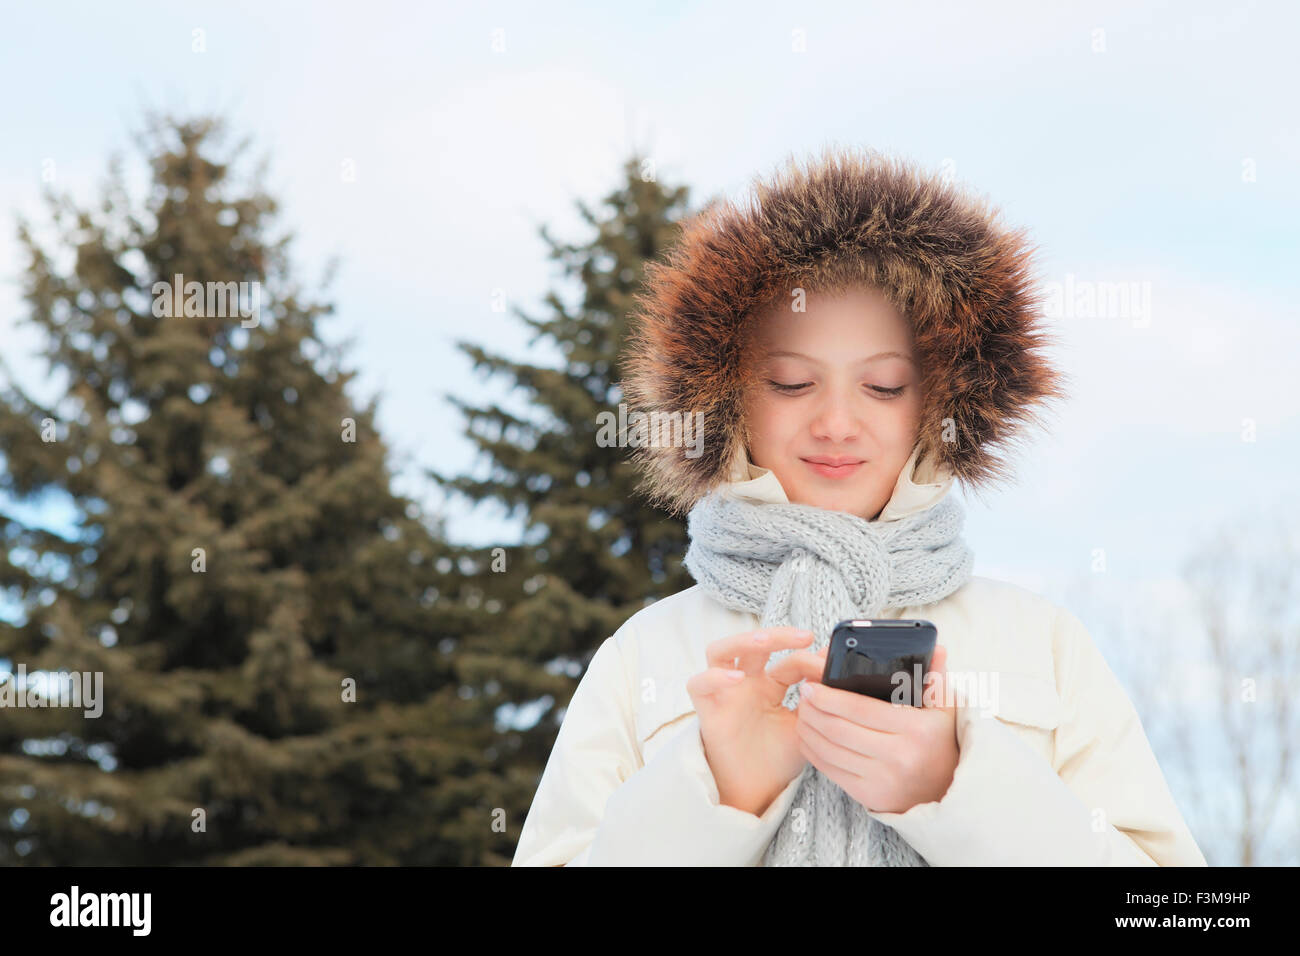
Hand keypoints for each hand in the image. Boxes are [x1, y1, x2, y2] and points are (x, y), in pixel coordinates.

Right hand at [688, 627, 826, 816]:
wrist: (757, 790)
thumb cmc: (778, 757)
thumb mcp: (805, 725)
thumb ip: (818, 699)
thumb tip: (837, 667)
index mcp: (770, 685)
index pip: (787, 660)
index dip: (807, 658)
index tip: (828, 663)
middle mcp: (745, 682)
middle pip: (753, 645)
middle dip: (778, 635)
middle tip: (804, 637)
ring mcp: (724, 693)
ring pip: (720, 651)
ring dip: (741, 641)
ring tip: (764, 641)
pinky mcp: (707, 709)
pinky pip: (699, 684)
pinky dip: (714, 677)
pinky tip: (735, 678)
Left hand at [795, 643, 958, 813]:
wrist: (950, 792)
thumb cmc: (941, 743)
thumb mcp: (945, 709)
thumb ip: (936, 677)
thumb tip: (937, 647)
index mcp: (916, 730)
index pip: (861, 709)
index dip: (830, 696)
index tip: (811, 684)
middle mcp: (899, 757)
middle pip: (839, 729)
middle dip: (813, 709)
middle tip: (802, 694)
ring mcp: (883, 780)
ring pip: (830, 751)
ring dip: (809, 729)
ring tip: (802, 712)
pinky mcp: (870, 797)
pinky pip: (832, 771)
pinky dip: (814, 752)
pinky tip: (808, 737)